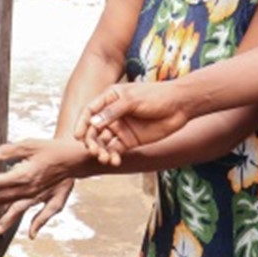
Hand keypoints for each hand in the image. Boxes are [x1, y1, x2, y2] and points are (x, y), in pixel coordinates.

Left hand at [0, 139, 87, 236]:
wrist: (76, 154)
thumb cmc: (51, 147)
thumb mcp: (29, 144)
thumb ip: (7, 151)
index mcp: (23, 176)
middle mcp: (29, 190)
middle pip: (0, 198)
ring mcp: (40, 197)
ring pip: (19, 210)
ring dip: (6, 219)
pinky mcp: (51, 199)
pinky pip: (43, 215)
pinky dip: (38, 225)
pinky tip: (33, 234)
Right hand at [74, 81, 191, 164]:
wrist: (180, 105)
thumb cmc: (157, 96)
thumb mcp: (133, 100)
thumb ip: (113, 112)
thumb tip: (93, 123)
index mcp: (110, 98)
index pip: (90, 111)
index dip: (82, 123)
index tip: (78, 136)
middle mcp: (112, 113)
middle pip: (94, 129)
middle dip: (91, 141)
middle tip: (93, 151)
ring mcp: (120, 127)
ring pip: (103, 141)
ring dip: (101, 150)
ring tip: (104, 158)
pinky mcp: (129, 140)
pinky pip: (116, 150)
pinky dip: (112, 156)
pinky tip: (114, 161)